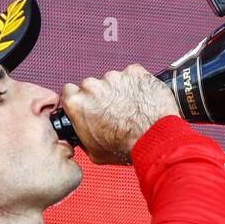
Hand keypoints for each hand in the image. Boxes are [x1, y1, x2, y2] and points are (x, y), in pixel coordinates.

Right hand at [58, 64, 181, 164]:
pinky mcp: (134, 71)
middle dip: (101, 97)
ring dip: (120, 91)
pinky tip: (142, 100)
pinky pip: (133, 76)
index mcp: (78, 103)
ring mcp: (114, 77)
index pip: (69, 92)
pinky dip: (137, 85)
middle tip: (114, 113)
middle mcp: (92, 86)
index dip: (79, 100)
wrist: (154, 140)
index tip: (88, 106)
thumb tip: (84, 134)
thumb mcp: (94, 152)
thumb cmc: (126, 147)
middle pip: (92, 86)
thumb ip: (84, 135)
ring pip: (113, 81)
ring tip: (132, 109)